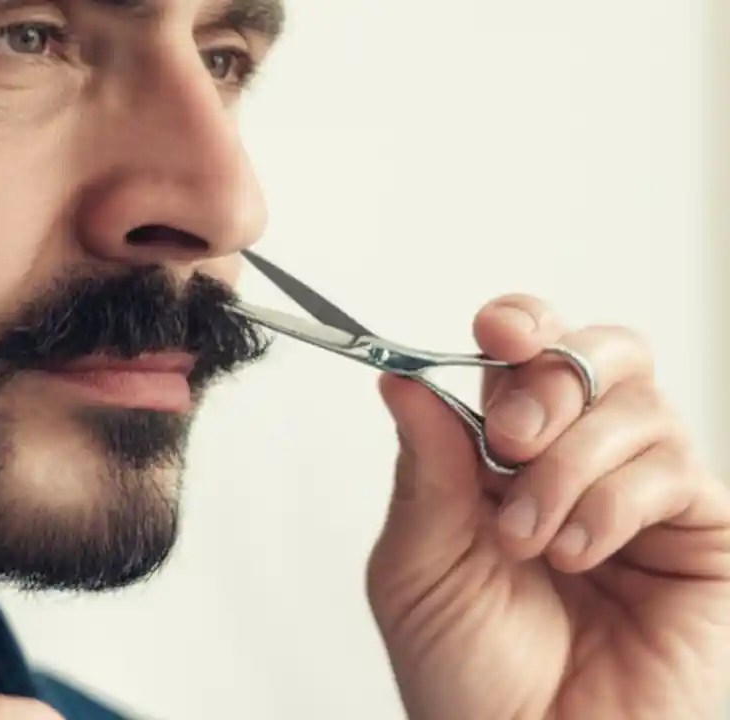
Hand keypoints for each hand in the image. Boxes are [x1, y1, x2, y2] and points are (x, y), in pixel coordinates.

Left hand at [367, 295, 729, 719]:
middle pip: (600, 352)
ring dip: (568, 466)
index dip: (519, 324)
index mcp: (504, 462)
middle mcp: (580, 466)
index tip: (496, 330)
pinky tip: (579, 557)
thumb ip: (424, 466)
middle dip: (549, 380)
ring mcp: (646, 497)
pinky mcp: (704, 537)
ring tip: (530, 539)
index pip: (527, 357)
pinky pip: (673, 470)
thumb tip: (400, 377)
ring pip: (636, 403)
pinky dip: (611, 505)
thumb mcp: (418, 563)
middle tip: (511, 444)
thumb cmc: (468, 679)